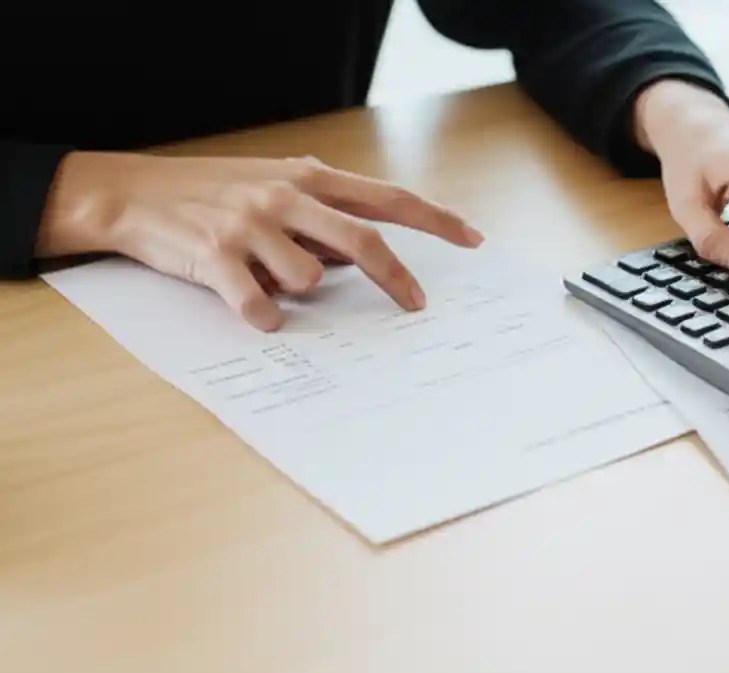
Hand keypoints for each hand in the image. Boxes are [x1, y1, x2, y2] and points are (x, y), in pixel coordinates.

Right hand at [36, 153, 483, 330]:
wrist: (133, 193)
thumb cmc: (214, 194)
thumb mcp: (275, 189)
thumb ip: (323, 217)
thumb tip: (367, 259)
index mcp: (308, 179)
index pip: (387, 198)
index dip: (436, 219)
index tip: (474, 239)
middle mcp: (286, 197)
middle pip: (364, 241)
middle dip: (396, 278)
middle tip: (416, 307)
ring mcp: (250, 226)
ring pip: (309, 279)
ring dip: (300, 292)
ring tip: (268, 280)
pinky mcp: (216, 257)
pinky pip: (260, 305)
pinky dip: (264, 317)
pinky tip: (253, 310)